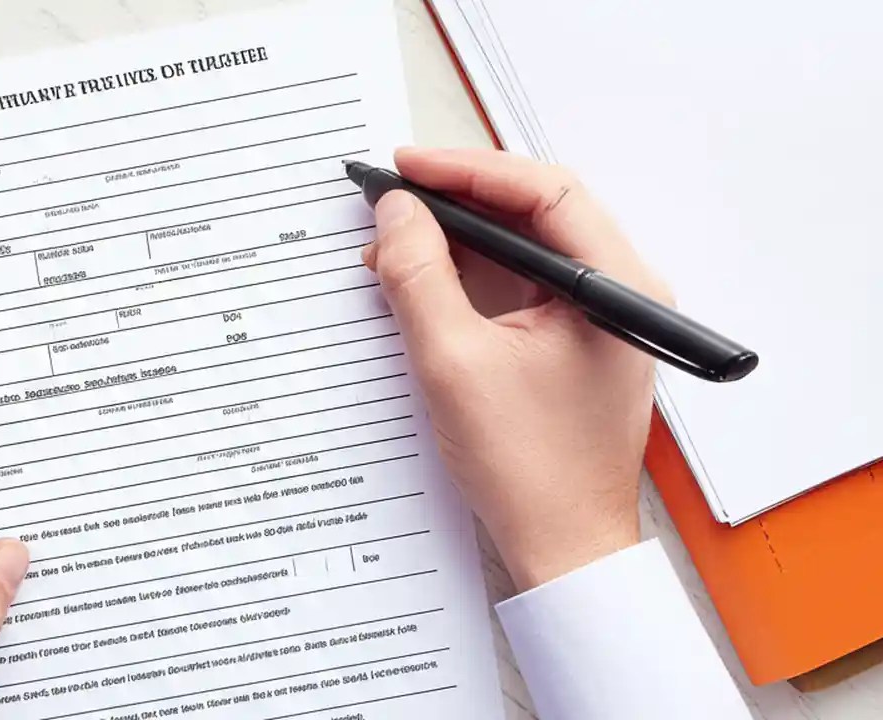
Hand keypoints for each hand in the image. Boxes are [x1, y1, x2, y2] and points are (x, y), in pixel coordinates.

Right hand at [363, 147, 670, 590]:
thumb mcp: (453, 361)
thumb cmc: (528, 469)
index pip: (544, 191)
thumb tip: (396, 213)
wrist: (562, 546)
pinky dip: (468, 276)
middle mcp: (617, 292)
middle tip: (394, 194)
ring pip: (522, 247)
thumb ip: (419, 276)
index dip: (467, 170)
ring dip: (458, 239)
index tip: (407, 168)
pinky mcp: (571, 340)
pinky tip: (420, 278)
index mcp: (614, 287)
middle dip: (458, 200)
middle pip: (534, 211)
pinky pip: (517, 285)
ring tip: (392, 239)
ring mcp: (595, 317)